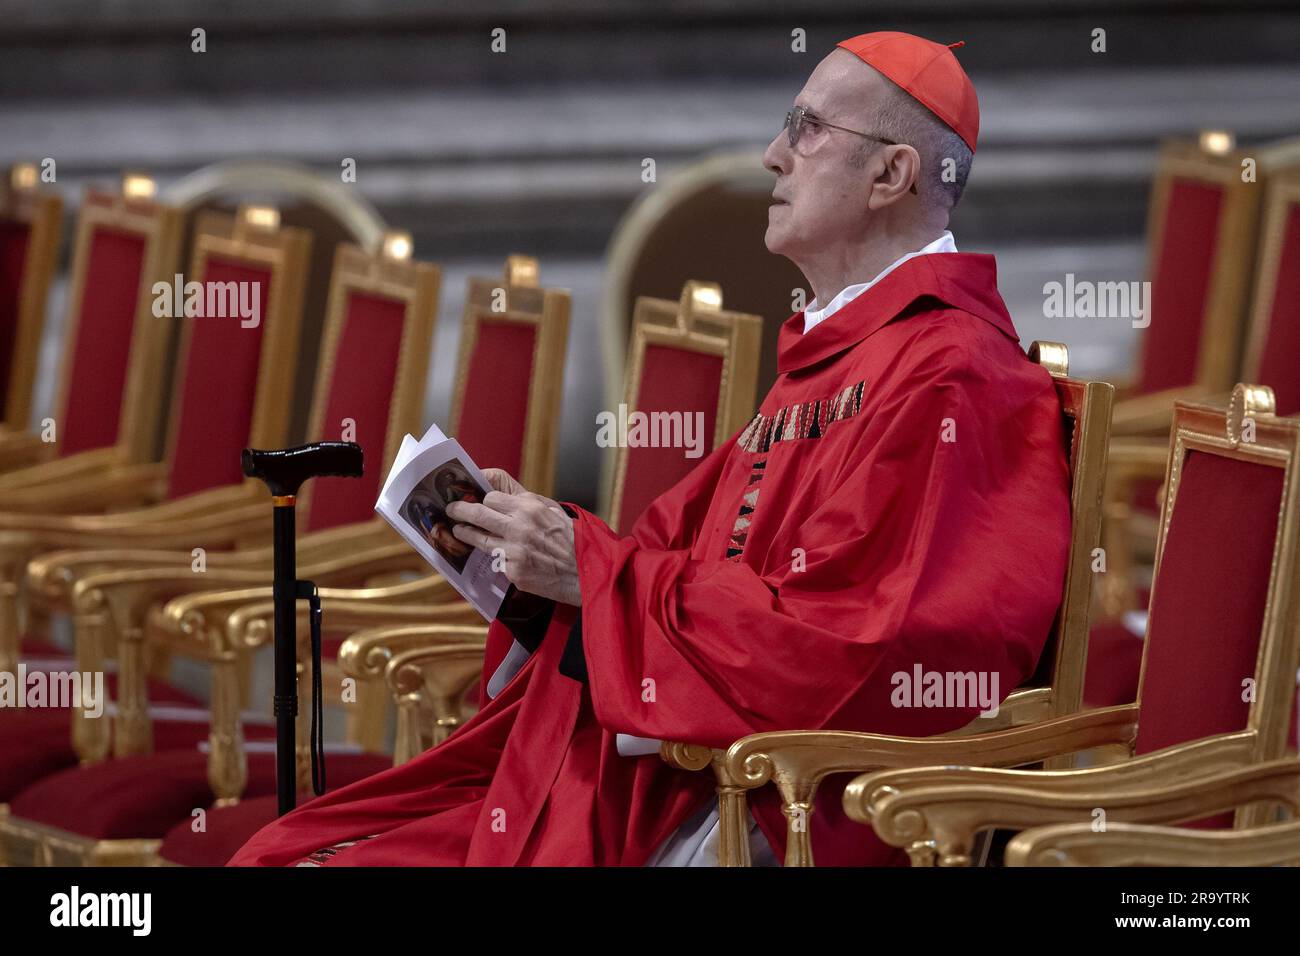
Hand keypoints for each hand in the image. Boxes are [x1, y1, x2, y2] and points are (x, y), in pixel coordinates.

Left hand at [446, 484, 580, 606]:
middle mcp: (519, 527)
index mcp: (530, 507)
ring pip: (478, 538)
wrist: (587, 572)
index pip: (491, 497)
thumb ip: (525, 500)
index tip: (476, 500)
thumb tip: (495, 491)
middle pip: (477, 513)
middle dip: (459, 510)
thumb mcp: (552, 510)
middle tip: (451, 510)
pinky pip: (496, 560)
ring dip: (465, 532)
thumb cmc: (572, 538)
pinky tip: (496, 554)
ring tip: (459, 530)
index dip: (483, 499)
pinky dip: (495, 557)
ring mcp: (514, 551)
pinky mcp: (514, 572)